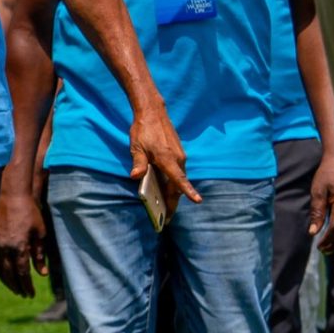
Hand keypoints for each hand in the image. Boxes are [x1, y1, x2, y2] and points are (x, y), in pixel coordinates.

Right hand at [0, 170, 49, 297]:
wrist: (12, 196)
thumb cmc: (30, 213)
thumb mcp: (40, 233)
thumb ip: (40, 255)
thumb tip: (42, 273)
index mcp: (19, 247)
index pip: (22, 273)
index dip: (27, 285)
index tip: (31, 294)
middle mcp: (5, 248)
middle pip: (9, 274)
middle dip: (17, 286)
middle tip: (24, 294)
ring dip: (7, 281)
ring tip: (14, 288)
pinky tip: (3, 274)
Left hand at [127, 104, 197, 226]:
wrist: (153, 113)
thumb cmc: (143, 130)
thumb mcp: (137, 147)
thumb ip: (138, 162)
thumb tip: (135, 177)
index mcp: (167, 158)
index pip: (179, 178)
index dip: (188, 190)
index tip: (198, 201)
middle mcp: (178, 159)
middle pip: (177, 186)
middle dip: (173, 203)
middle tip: (166, 219)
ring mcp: (180, 157)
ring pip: (178, 181)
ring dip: (173, 195)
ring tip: (165, 210)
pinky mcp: (178, 155)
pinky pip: (177, 174)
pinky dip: (173, 184)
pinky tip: (164, 192)